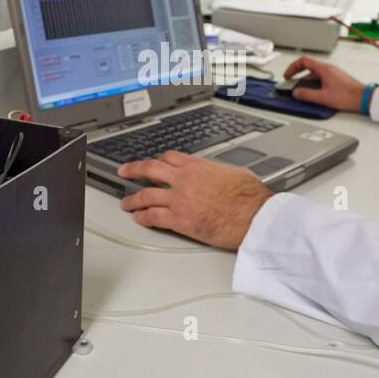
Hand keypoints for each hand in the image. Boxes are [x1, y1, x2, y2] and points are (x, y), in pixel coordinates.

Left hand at [117, 151, 273, 249]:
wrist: (254, 215)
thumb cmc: (250, 198)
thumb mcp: (235, 173)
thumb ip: (220, 173)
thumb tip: (223, 176)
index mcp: (198, 166)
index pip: (170, 157)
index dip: (158, 161)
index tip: (153, 163)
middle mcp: (184, 180)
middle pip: (150, 169)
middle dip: (133, 169)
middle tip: (124, 171)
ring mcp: (179, 199)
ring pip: (146, 195)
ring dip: (133, 199)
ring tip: (126, 203)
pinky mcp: (179, 220)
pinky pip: (153, 217)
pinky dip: (142, 217)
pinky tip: (139, 219)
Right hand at [283, 55, 366, 111]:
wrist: (364, 99)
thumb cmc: (348, 96)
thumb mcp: (323, 97)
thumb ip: (307, 94)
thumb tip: (296, 92)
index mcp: (324, 69)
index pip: (304, 61)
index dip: (292, 67)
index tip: (287, 75)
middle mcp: (328, 69)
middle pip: (308, 67)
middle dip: (297, 74)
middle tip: (291, 82)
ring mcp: (333, 74)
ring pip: (314, 74)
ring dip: (306, 81)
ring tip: (301, 91)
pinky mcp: (336, 80)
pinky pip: (321, 78)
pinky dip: (314, 84)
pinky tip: (314, 93)